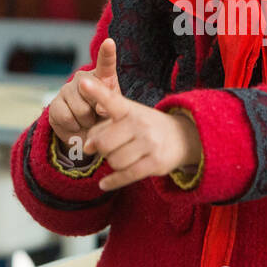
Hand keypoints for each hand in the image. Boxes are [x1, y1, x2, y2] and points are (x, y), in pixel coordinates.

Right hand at [47, 37, 121, 153]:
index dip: (107, 53)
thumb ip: (111, 106)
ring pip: (80, 110)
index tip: (109, 43)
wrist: (87, 133)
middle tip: (98, 115)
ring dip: (87, 123)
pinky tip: (76, 125)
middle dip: (97, 111)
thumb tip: (99, 109)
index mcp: (103, 77)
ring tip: (88, 121)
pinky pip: (66, 118)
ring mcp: (66, 89)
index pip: (105, 63)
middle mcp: (83, 78)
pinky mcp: (54, 104)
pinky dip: (74, 128)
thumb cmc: (105, 118)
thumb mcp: (116, 111)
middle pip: (92, 94)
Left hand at [78, 76, 201, 190]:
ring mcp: (150, 144)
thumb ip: (104, 127)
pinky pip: (126, 176)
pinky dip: (112, 182)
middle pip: (104, 144)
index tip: (82, 82)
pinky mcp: (155, 163)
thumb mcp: (129, 118)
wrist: (184, 137)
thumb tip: (86, 147)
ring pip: (114, 162)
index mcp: (131, 110)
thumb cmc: (147, 127)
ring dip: (113, 163)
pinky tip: (104, 184)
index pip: (112, 100)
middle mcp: (141, 125)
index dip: (96, 92)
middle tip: (110, 148)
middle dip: (102, 150)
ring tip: (122, 157)